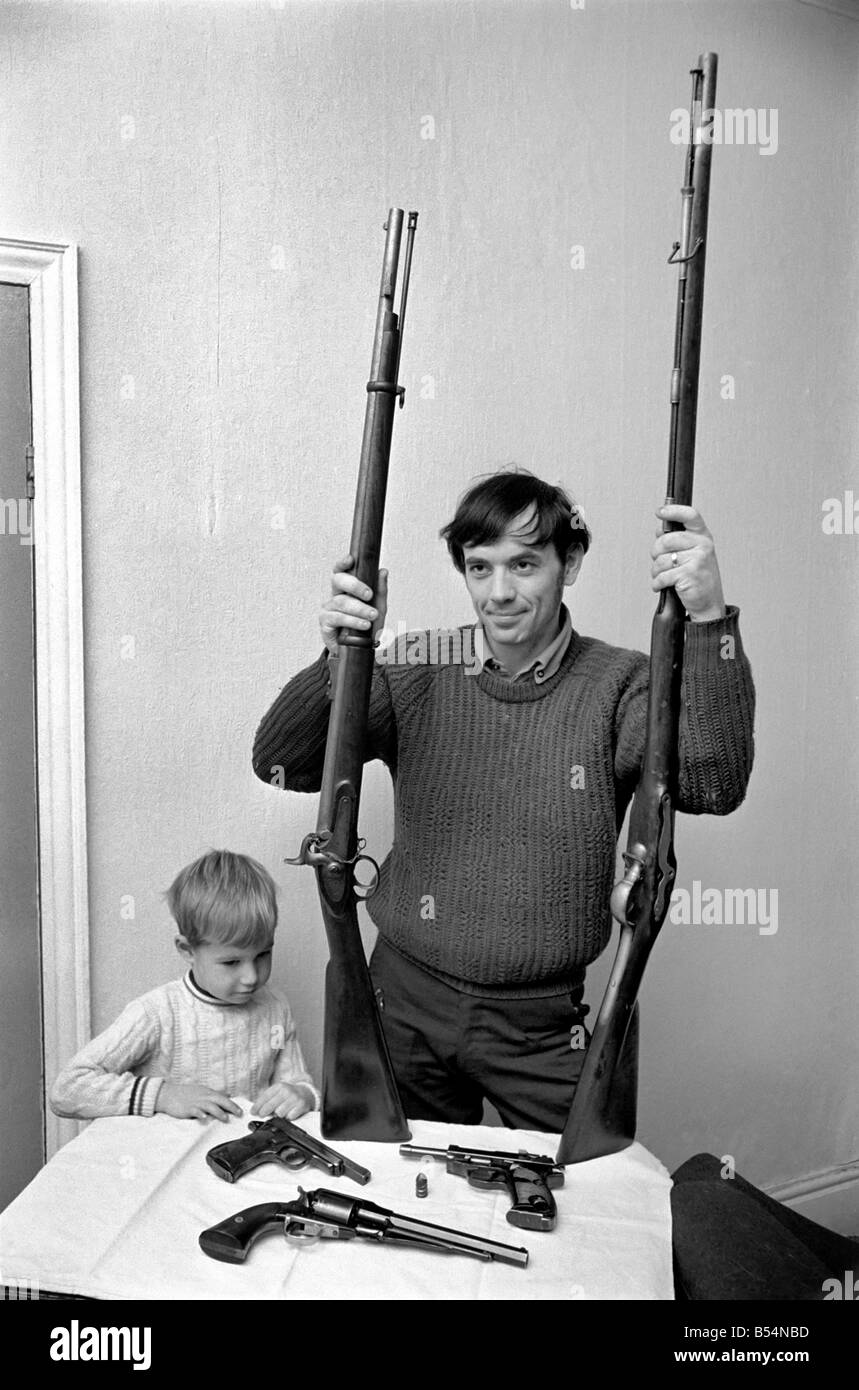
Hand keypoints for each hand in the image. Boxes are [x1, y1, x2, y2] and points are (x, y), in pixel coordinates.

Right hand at [154, 1083, 240, 1121]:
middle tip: (239, 1114)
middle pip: (220, 1100)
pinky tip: (204, 1118)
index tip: (241, 1111)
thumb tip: (228, 1094)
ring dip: (218, 1112)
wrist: (169, 1094)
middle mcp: (204, 1097)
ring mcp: (196, 1102)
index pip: (224, 1098)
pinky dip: (200, 1114)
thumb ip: (216, 1094)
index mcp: (208, 1093)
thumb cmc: (187, 1094)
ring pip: (209, 1106)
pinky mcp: (187, 1108)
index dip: (233, 1104)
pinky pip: (195, 1111)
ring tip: (225, 1118)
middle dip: (230, 1107)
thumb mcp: (203, 1091)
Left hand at [251, 1083, 313, 1120]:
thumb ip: (267, 1100)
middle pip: (270, 1106)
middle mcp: (287, 1091)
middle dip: (264, 1112)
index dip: (257, 1106)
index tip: (253, 1112)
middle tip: (262, 1115)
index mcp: (279, 1086)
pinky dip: (288, 1117)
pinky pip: (289, 1117)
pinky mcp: (301, 1105)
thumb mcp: (277, 1092)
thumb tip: (255, 1110)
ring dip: (279, 1115)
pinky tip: (289, 1113)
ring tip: (281, 1112)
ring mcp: (294, 1098)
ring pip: (280, 1113)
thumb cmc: (288, 1095)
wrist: (305, 1093)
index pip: (265, 1097)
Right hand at [319, 554, 387, 655]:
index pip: (341, 571)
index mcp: (345, 588)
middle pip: (337, 581)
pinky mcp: (325, 623)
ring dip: (359, 609)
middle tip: (369, 595)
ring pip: (341, 602)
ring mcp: (328, 609)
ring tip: (372, 615)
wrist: (361, 650)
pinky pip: (337, 618)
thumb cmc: (367, 625)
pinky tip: (363, 625)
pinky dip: (352, 621)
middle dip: (355, 585)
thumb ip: (380, 590)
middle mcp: (334, 595)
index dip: (343, 564)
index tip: (350, 559)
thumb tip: (383, 571)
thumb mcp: (379, 607)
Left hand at [651, 505, 725, 621]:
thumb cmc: (698, 578)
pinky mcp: (689, 574)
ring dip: (656, 570)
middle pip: (666, 539)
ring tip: (662, 576)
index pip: (690, 516)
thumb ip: (677, 541)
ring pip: (662, 559)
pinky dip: (657, 583)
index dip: (673, 511)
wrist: (709, 603)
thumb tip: (659, 530)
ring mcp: (697, 559)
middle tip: (657, 560)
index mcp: (703, 537)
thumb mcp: (693, 554)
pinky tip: (661, 585)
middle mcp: (703, 545)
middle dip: (655, 551)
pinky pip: (662, 575)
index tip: (660, 512)